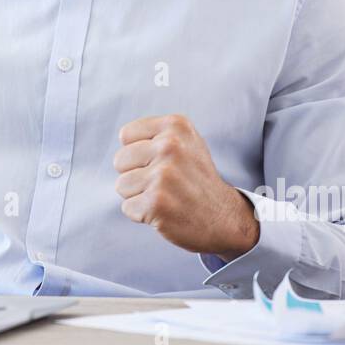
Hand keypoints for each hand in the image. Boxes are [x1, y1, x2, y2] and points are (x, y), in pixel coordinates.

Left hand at [113, 114, 259, 258]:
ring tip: (167, 196)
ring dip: (139, 196)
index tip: (162, 163)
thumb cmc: (197, 180)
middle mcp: (170, 146)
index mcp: (176, 125)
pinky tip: (166, 211)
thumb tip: (122, 137)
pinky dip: (142, 214)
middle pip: (120, 160)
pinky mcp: (156, 202)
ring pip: (122, 185)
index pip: (126, 136)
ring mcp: (164, 174)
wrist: (225, 218)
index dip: (138, 153)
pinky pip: (127, 207)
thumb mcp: (186, 142)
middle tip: (165, 184)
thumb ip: (156, 134)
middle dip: (136, 175)